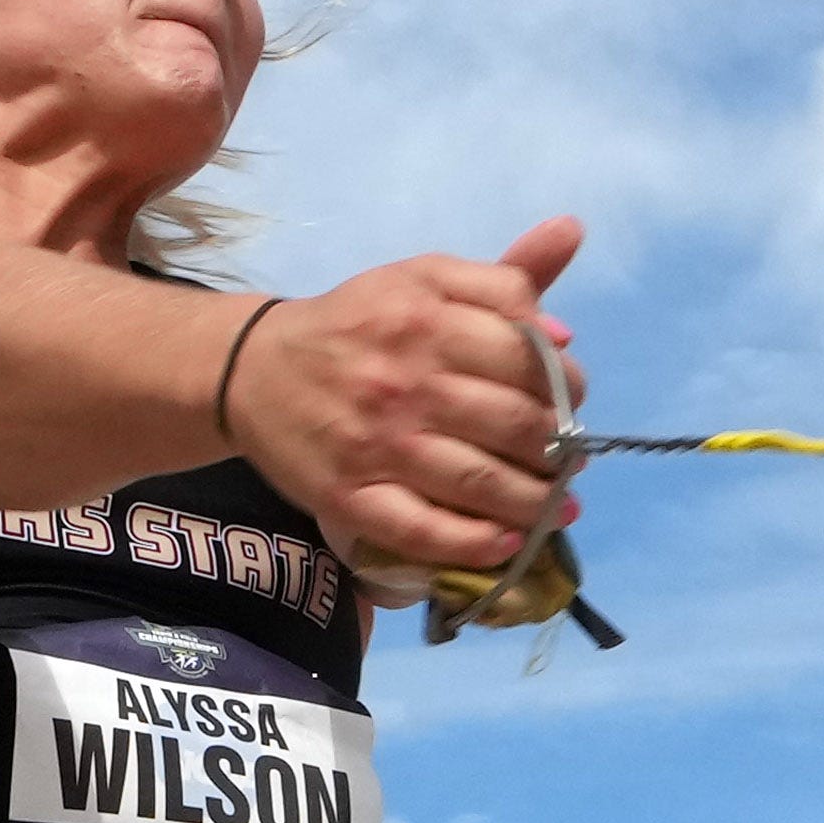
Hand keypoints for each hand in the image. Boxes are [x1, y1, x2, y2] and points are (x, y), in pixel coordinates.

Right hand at [228, 217, 582, 585]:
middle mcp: (405, 383)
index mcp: (427, 320)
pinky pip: (423, 531)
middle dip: (558, 449)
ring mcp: (377, 446)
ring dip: (534, 503)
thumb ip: (501, 282)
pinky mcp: (350, 498)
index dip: (565, 388)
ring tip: (554, 507)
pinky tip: (507, 544)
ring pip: (480, 484)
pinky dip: (474, 544)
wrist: (253, 368)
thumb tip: (565, 330)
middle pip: (515, 426)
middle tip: (565, 460)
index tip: (570, 404)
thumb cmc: (357, 324)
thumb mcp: (423, 278)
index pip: (527, 360)